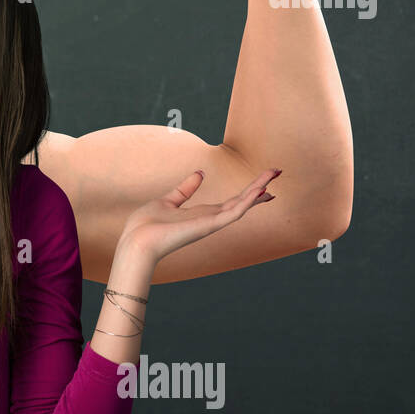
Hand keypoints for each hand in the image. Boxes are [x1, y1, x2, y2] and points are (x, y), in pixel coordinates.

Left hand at [116, 168, 280, 264]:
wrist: (136, 242)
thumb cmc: (146, 226)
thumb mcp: (168, 200)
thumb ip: (185, 189)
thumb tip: (200, 173)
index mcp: (201, 214)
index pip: (231, 201)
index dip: (248, 191)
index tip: (264, 184)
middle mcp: (210, 219)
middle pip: (241, 201)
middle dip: (260, 186)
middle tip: (277, 171)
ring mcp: (211, 223)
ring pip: (241, 204)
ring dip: (258, 188)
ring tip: (274, 174)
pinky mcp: (208, 226)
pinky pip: (232, 213)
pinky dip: (247, 202)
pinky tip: (259, 190)